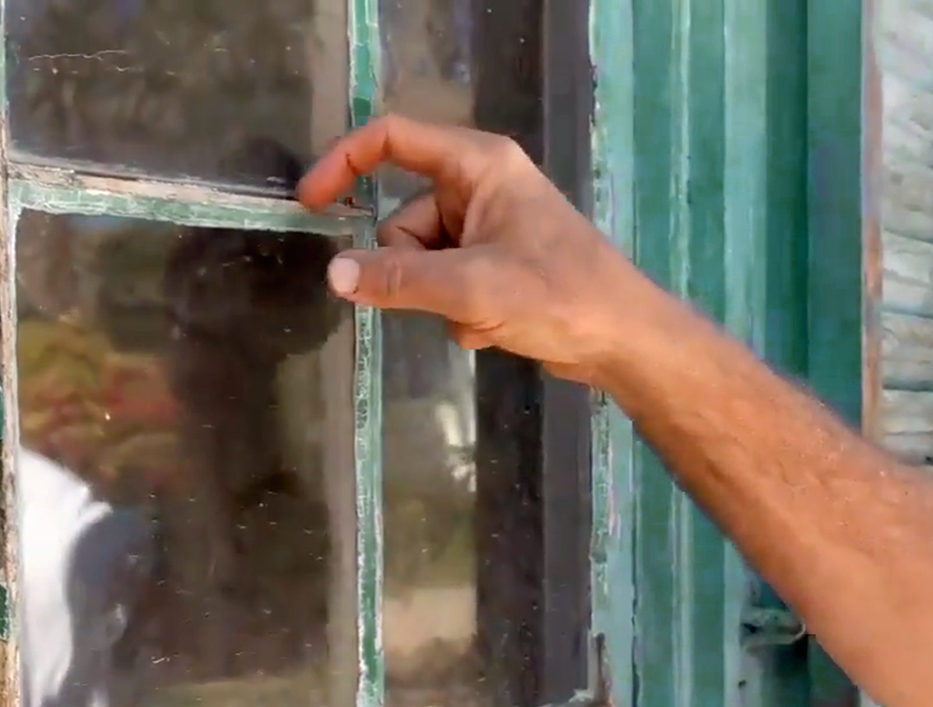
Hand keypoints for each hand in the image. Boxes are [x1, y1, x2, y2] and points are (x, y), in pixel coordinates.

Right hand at [296, 115, 670, 383]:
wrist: (623, 340)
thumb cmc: (558, 296)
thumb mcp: (470, 287)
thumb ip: (398, 280)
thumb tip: (334, 275)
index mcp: (478, 164)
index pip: (393, 139)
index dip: (343, 163)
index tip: (310, 205)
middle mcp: (479, 186)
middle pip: (401, 217)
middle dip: (407, 265)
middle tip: (443, 295)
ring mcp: (487, 228)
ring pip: (418, 260)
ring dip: (435, 296)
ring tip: (478, 315)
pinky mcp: (494, 265)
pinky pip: (443, 283)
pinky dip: (457, 310)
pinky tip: (494, 326)